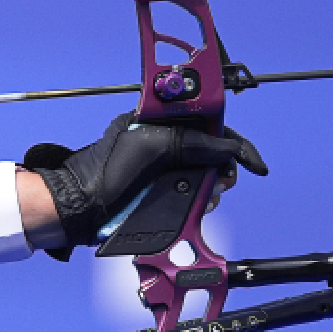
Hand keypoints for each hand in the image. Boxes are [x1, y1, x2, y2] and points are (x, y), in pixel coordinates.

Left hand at [22, 113, 267, 254]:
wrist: (79, 209)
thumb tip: (229, 147)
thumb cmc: (105, 173)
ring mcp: (161, 168)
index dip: (233, 141)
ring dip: (212, 188)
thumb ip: (193, 142)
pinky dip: (200, 202)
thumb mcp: (152, 148)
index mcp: (159, 122)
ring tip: (206, 199)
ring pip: (203, 175)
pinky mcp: (158, 191)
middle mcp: (163, 142)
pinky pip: (190, 195)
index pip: (209, 123)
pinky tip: (198, 208)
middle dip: (223, 168)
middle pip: (211, 151)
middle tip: (222, 183)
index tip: (252, 164)